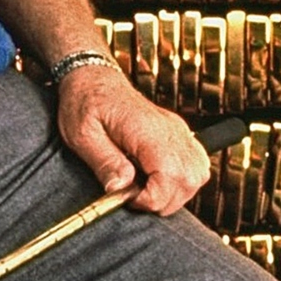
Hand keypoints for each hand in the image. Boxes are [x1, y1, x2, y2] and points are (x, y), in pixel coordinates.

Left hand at [56, 64, 211, 215]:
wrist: (94, 80)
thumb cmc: (86, 103)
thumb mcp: (82, 134)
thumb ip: (103, 161)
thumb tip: (120, 188)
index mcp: (145, 128)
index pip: (170, 174)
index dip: (153, 198)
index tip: (129, 198)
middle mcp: (169, 129)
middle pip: (189, 179)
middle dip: (163, 200)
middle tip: (135, 197)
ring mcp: (178, 131)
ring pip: (198, 175)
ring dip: (175, 193)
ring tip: (146, 190)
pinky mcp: (179, 134)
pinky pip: (197, 164)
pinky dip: (183, 180)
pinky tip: (159, 180)